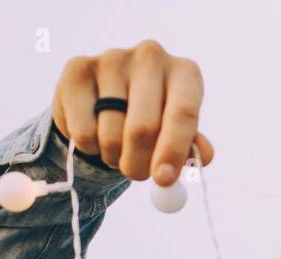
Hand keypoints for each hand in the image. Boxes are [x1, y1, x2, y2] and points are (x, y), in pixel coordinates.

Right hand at [51, 40, 214, 184]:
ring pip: (111, 134)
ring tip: (118, 149)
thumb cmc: (156, 120)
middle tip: (138, 175)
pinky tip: (96, 133)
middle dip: (139, 165)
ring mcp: (112, 59)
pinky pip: (83, 130)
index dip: (173, 151)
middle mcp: (150, 57)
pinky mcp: (78, 69)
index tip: (163, 179)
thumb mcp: (179, 133)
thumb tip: (202, 157)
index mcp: (184, 72)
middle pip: (143, 127)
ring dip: (114, 157)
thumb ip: (191, 147)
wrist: (109, 99)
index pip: (182, 113)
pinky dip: (90, 147)